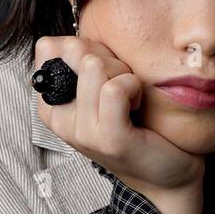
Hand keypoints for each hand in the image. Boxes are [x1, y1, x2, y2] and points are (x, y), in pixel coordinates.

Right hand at [33, 35, 204, 195]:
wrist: (166, 175)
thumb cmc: (138, 128)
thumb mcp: (104, 90)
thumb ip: (86, 64)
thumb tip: (75, 38)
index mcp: (53, 106)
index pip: (48, 47)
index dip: (84, 46)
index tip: (104, 70)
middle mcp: (61, 120)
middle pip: (74, 50)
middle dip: (108, 57)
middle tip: (123, 86)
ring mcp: (83, 132)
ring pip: (94, 67)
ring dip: (123, 73)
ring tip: (132, 98)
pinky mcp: (110, 138)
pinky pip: (115, 89)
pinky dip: (134, 88)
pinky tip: (138, 105)